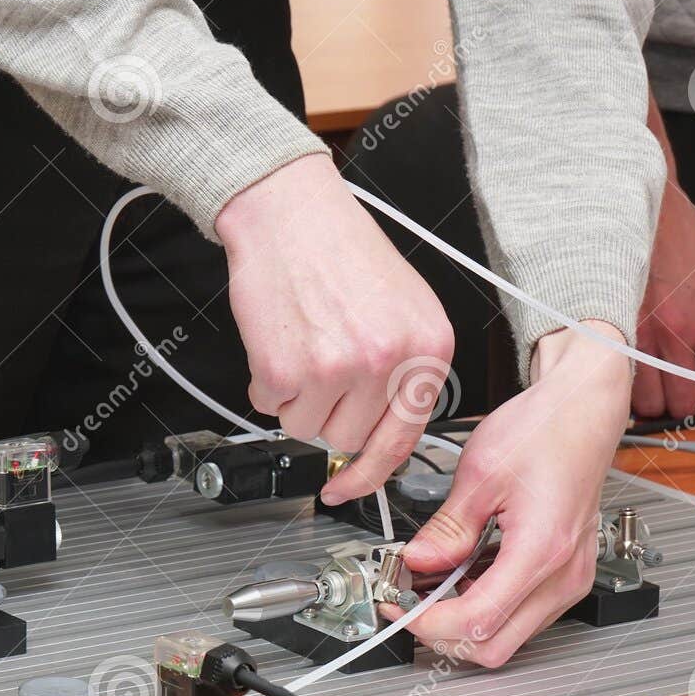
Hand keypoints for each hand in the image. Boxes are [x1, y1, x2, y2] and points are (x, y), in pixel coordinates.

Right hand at [216, 155, 453, 498]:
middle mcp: (390, 360)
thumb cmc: (341, 251)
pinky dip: (266, 382)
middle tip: (320, 365)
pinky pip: (271, 407)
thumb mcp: (404, 307)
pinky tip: (279, 338)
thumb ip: (403, 371)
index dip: (370, 471)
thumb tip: (381, 437)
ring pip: (307, 428)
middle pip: (349, 438)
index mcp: (429, 346)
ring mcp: (340, 368)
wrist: (291, 211)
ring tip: (302, 344)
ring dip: (295, 398)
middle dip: (327, 412)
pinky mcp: (289, 368)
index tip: (350, 484)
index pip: (403, 438)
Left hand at [382, 321, 630, 667]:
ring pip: (508, 636)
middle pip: (493, 646)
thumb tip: (415, 563)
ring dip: (464, 621)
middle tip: (410, 602)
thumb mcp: (480, 473)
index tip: (399, 605)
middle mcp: (563, 575)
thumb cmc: (546, 429)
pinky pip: (522, 613)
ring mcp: (570, 578)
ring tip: (433, 584)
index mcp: (542, 551)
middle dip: (443, 633)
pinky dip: (486, 605)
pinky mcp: (567, 574)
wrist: (584, 410)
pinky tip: (463, 576)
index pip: (475, 621)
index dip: (427, 622)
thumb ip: (445, 530)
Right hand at [634, 183, 694, 417]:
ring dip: (655, 397)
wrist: (638, 209)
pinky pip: (622, 384)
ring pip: (651, 404)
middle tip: (684, 383)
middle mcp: (678, 332)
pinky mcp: (611, 331)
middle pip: (686, 406)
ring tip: (657, 376)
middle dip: (687, 401)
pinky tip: (634, 369)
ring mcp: (642, 334)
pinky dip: (628, 386)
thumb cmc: (682, 241)